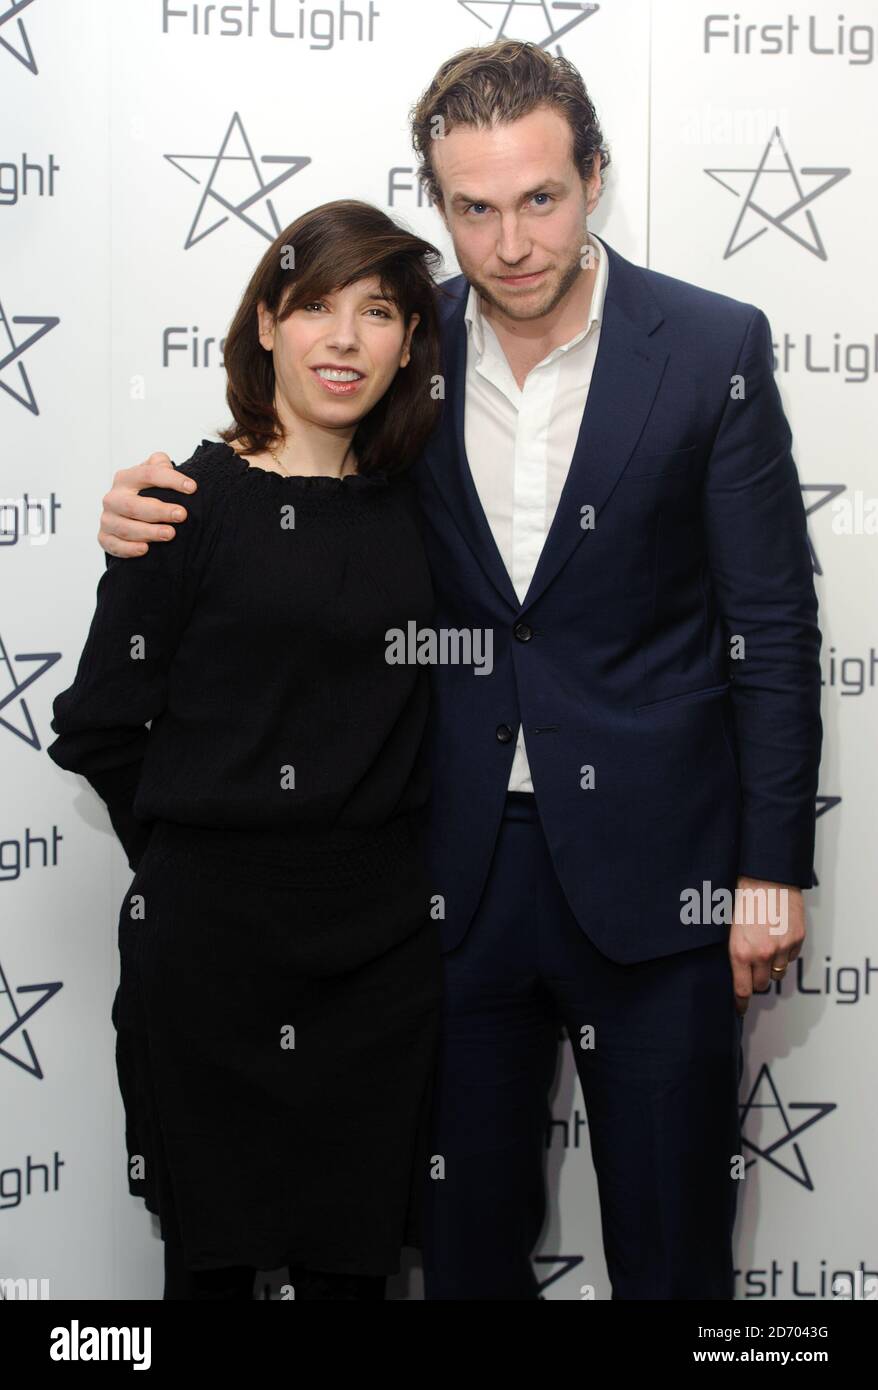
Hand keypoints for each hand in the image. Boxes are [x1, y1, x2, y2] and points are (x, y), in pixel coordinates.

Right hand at [99, 452, 196, 556]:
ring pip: (125, 527)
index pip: (148, 474)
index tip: (192, 488)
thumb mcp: (152, 474)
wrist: (125, 513)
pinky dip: (129, 549)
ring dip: (148, 532)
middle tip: (181, 515)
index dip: (171, 480)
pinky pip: (114, 545)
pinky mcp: (105, 537)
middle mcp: (113, 498)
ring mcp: (107, 519)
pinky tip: (145, 549)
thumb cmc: (144, 492)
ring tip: (170, 533)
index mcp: (125, 478)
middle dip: (159, 510)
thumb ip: (160, 465)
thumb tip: (165, 464)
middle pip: (133, 505)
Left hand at [729, 876, 804, 1016]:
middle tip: (751, 970)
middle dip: (755, 980)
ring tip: (765, 950)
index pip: (741, 989)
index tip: (740, 1009)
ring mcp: (782, 947)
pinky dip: (785, 953)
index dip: (740, 1003)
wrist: (765, 876)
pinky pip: (791, 957)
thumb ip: (733, 950)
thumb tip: (734, 971)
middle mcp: (762, 954)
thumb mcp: (728, 927)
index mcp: (740, 951)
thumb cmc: (741, 896)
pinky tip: (776, 938)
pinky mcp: (797, 939)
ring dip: (771, 967)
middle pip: (761, 984)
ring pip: (777, 973)